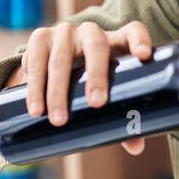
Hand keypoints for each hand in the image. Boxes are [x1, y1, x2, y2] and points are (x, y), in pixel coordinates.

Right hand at [8, 20, 152, 154]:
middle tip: (96, 103)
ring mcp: (64, 33)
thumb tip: (136, 147)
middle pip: (97, 47)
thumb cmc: (91, 79)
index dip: (139, 39)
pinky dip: (35, 88)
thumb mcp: (107, 91)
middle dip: (97, 75)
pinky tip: (36, 107)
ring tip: (59, 120)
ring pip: (61, 59)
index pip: (133, 31)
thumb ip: (122, 115)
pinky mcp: (40, 38)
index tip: (143, 55)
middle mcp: (91, 32)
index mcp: (116, 41)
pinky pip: (35, 61)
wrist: (52, 61)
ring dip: (58, 91)